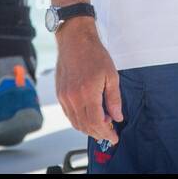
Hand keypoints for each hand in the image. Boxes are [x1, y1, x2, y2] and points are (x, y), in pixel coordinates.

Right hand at [55, 17, 123, 143]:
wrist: (75, 41)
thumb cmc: (94, 54)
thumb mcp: (111, 75)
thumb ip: (114, 99)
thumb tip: (117, 117)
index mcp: (87, 94)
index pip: (96, 123)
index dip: (106, 133)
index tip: (113, 137)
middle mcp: (73, 98)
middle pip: (85, 126)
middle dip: (98, 134)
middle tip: (109, 134)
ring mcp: (64, 97)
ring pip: (75, 122)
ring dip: (88, 129)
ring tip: (101, 127)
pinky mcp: (60, 94)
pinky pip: (69, 114)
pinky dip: (79, 121)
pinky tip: (89, 118)